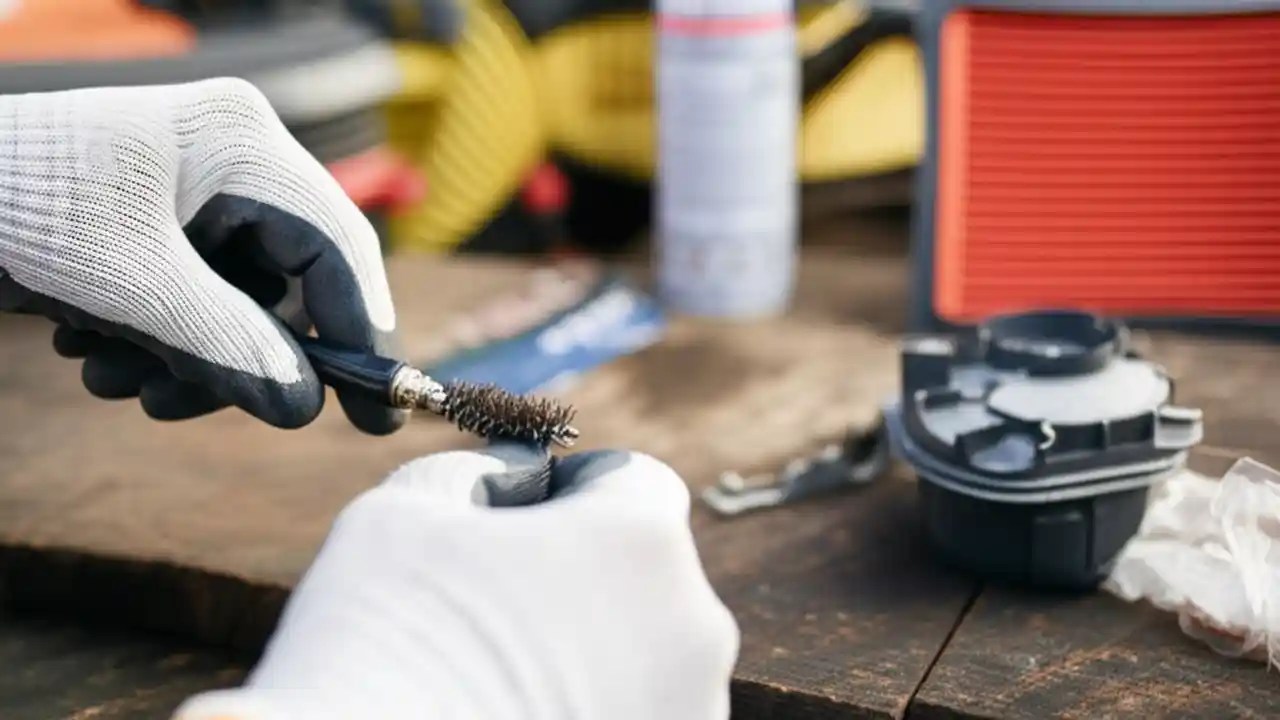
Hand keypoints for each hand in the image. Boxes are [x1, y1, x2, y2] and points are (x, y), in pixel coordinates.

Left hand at [0, 79, 401, 433]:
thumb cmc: (20, 211)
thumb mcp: (134, 291)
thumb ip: (233, 350)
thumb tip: (305, 409)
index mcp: (242, 145)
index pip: (338, 250)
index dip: (362, 336)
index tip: (376, 414)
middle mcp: (231, 157)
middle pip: (288, 280)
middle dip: (237, 353)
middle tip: (181, 405)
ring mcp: (195, 184)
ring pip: (239, 298)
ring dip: (184, 355)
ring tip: (112, 378)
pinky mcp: (161, 214)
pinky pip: (197, 291)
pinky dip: (158, 335)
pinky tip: (95, 347)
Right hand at [174, 445, 739, 719]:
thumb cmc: (377, 648)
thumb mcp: (404, 515)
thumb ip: (482, 472)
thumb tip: (519, 470)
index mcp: (643, 541)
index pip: (633, 481)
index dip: (572, 488)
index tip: (517, 516)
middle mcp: (695, 629)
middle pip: (644, 573)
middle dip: (578, 575)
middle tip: (489, 606)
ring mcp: (691, 711)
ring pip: (644, 656)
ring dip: (586, 651)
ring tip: (492, 678)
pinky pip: (637, 713)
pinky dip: (590, 710)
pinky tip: (509, 717)